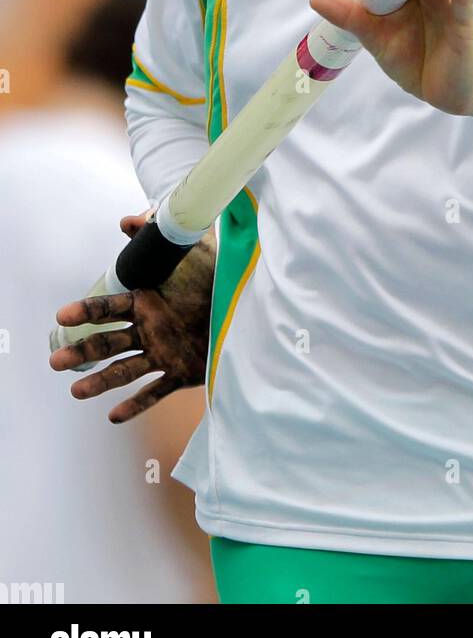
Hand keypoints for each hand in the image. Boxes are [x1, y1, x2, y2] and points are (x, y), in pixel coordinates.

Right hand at [49, 212, 214, 423]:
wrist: (251, 305)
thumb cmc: (218, 276)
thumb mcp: (193, 250)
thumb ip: (160, 237)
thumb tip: (127, 220)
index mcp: (146, 302)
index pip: (109, 307)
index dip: (86, 311)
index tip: (61, 315)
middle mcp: (149, 329)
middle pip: (108, 344)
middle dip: (82, 352)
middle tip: (56, 361)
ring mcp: (163, 353)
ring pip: (125, 370)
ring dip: (100, 382)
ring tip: (76, 392)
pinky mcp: (182, 373)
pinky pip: (156, 391)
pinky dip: (136, 404)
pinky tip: (114, 416)